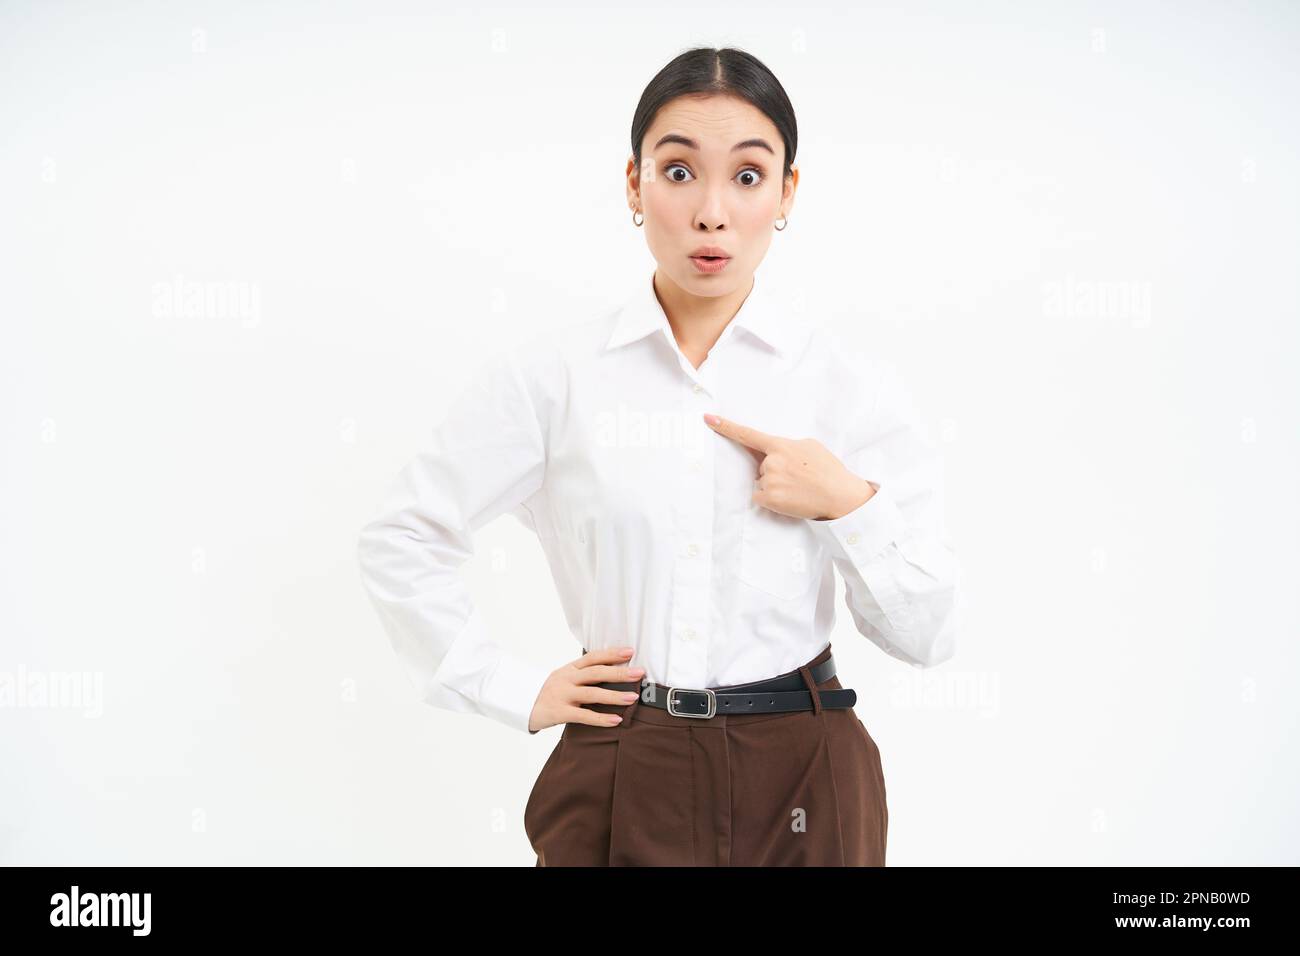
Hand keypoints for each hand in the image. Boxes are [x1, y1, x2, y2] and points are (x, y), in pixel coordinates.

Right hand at [527, 646, 645, 731]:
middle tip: (640, 673)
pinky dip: (601, 718)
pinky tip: (616, 720)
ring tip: (633, 698)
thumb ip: (583, 675)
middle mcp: (567, 679)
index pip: (593, 657)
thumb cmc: (549, 693)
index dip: (612, 653)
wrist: (522, 706)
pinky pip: (584, 716)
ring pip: (592, 693)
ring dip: (615, 695)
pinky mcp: (560, 712)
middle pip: (596, 673)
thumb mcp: (564, 678)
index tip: (631, 651)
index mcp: (570, 669)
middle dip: (619, 672)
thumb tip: (613, 672)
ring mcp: (563, 695)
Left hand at [703, 413, 875, 520]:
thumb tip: (776, 453)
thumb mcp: (810, 446)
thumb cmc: (828, 470)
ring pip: (762, 482)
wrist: (841, 495)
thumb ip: (788, 446)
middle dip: (775, 471)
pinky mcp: (769, 498)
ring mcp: (769, 480)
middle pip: (761, 466)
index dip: (726, 426)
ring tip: (798, 488)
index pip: (748, 435)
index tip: (707, 418)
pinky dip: (772, 500)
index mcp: (781, 445)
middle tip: (799, 477)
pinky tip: (791, 498)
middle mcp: (771, 461)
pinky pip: (761, 497)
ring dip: (776, 486)